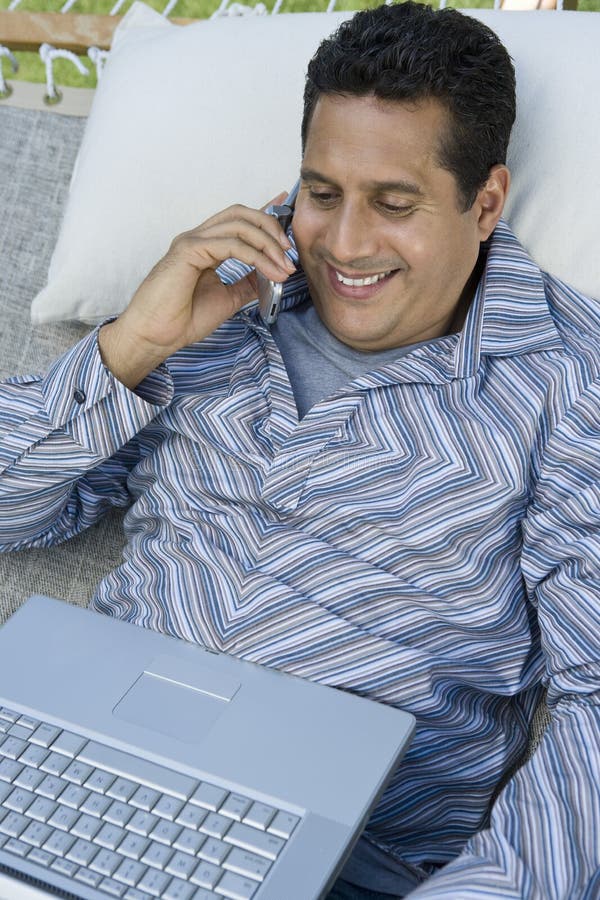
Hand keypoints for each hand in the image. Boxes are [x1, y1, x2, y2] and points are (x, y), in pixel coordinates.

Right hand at [99, 198, 294, 388]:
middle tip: (289, 251)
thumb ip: (246, 284)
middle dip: (270, 227)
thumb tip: (270, 277)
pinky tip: (269, 271)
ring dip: (267, 243)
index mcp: (205, 246)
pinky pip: (230, 244)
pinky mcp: (188, 251)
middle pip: (240, 214)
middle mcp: (197, 238)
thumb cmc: (182, 320)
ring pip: (238, 225)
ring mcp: (191, 241)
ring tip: (284, 266)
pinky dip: (255, 256)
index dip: (264, 211)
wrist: (155, 336)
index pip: (238, 220)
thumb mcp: (226, 299)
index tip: (286, 209)